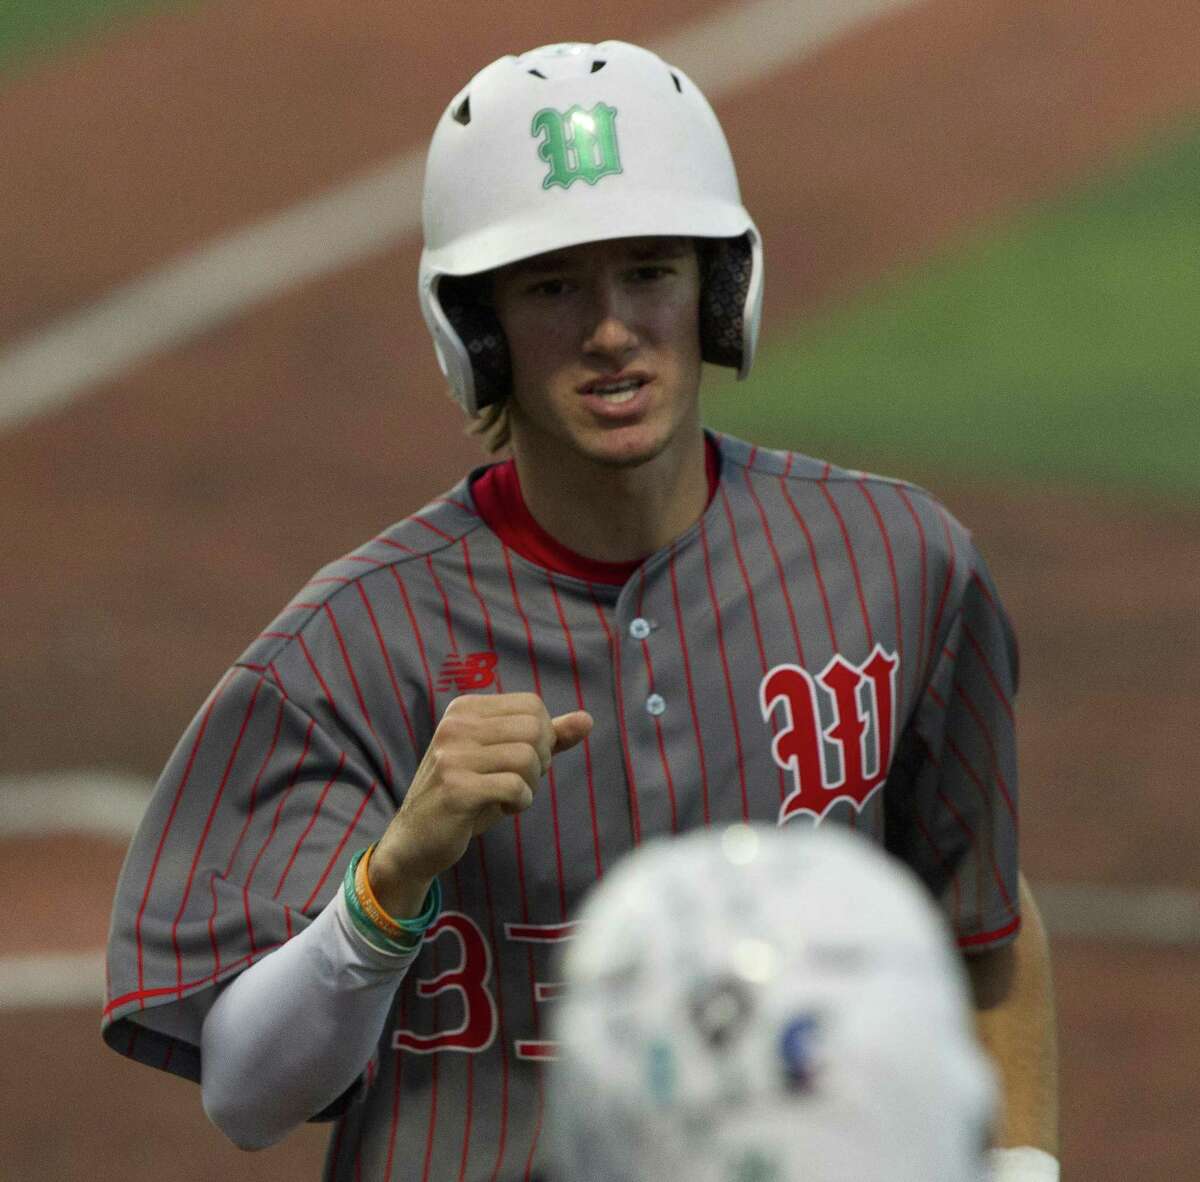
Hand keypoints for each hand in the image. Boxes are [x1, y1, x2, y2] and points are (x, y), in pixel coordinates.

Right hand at [369, 693, 592, 915]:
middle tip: (519, 782)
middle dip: (540, 761)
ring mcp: (452, 755)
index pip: (532, 705)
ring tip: (509, 796)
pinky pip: (515, 787)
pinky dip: (520, 802)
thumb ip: (546, 738)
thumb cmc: (467, 795)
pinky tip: (502, 809)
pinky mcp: (455, 788)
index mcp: (465, 709)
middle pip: (534, 728)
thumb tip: (587, 719)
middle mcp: (455, 725)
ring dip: (530, 785)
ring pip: (527, 757)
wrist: (417, 840)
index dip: (542, 736)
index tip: (523, 762)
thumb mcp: (505, 760)